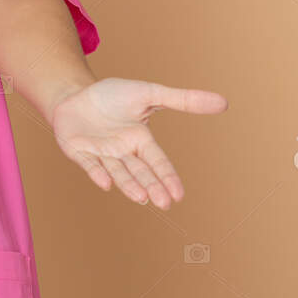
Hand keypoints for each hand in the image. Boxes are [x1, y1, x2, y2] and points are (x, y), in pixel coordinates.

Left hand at [49, 78, 226, 208]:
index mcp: (140, 140)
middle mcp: (122, 152)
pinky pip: (89, 164)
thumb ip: (183, 100)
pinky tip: (106, 183)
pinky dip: (97, 173)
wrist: (74, 93)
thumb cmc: (112, 95)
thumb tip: (224, 103)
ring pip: (118, 172)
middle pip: (140, 172)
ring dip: (129, 185)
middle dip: (151, 187)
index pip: (157, 162)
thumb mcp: (149, 93)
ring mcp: (100, 154)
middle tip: (164, 204)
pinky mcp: (78, 151)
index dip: (167, 177)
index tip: (178, 195)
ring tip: (142, 198)